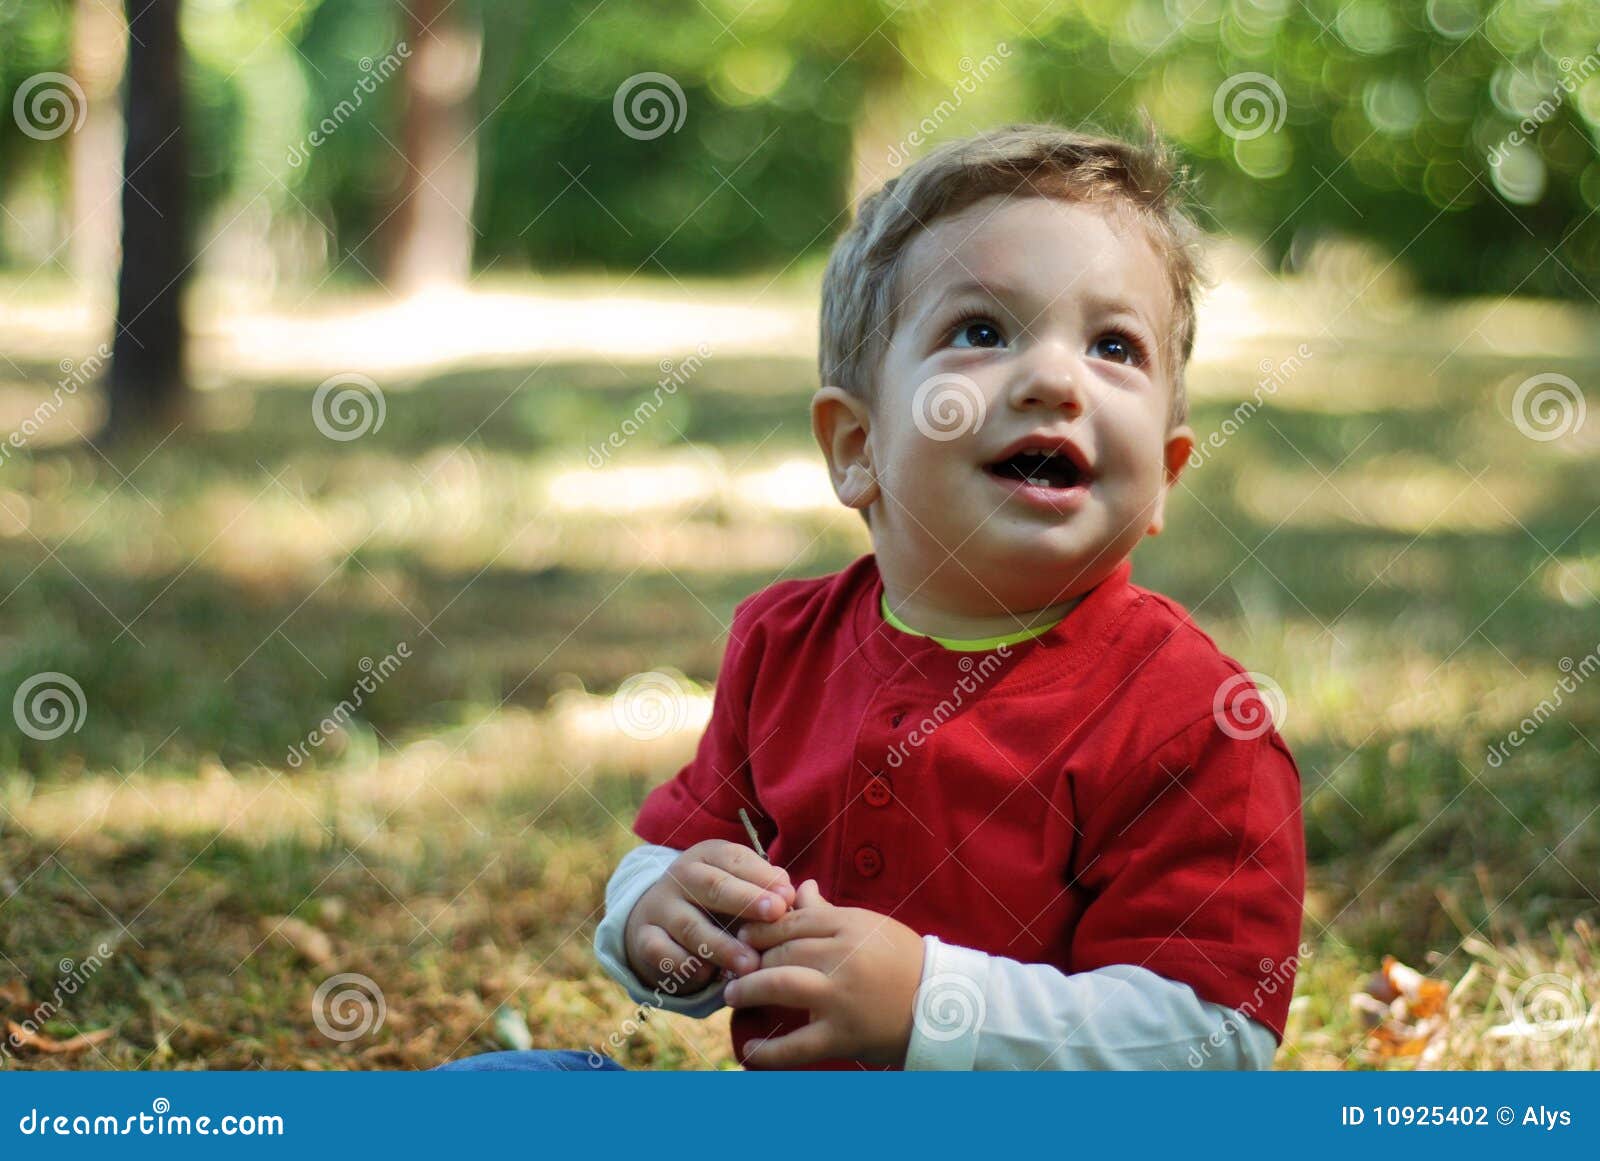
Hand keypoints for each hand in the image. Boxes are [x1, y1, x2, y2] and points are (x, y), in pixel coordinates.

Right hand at [623, 839, 794, 994]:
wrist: (659, 916)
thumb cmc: (718, 902)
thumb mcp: (741, 887)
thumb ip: (769, 891)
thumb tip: (796, 894)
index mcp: (708, 856)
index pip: (735, 860)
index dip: (762, 877)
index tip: (788, 897)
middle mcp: (681, 876)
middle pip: (713, 886)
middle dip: (746, 901)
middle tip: (775, 915)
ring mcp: (660, 906)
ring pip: (690, 925)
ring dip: (721, 946)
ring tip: (750, 963)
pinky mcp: (644, 937)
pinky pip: (662, 953)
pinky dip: (685, 965)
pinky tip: (709, 975)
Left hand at [723, 879, 924, 1067]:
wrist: (942, 1005)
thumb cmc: (903, 960)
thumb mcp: (868, 926)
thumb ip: (827, 911)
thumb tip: (800, 887)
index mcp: (849, 925)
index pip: (792, 920)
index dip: (761, 929)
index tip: (743, 936)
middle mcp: (842, 957)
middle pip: (781, 951)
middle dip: (751, 958)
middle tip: (733, 965)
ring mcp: (841, 997)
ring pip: (780, 985)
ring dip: (749, 990)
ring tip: (732, 995)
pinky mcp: (843, 1034)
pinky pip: (797, 1045)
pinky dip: (768, 1051)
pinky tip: (748, 1051)